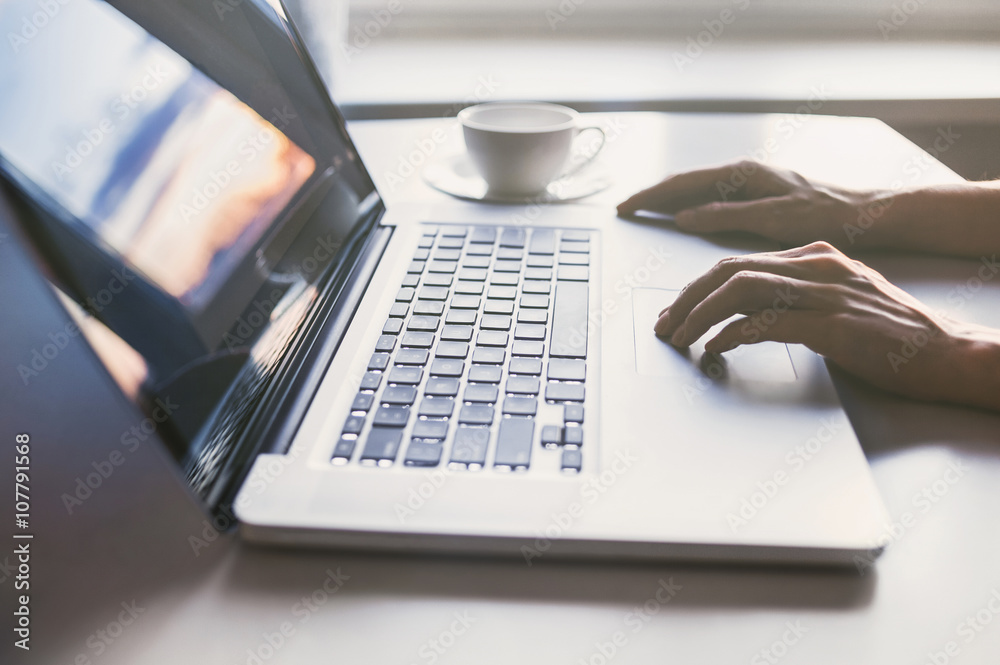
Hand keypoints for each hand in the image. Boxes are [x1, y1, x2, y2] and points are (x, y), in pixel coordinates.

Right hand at [617, 161, 876, 248]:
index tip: (626, 207)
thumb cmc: (823, 214)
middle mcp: (742, 173)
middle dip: (653, 196)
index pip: (682, 183)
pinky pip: (711, 195)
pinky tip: (684, 212)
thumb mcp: (770, 219)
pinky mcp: (757, 193)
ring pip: (697, 188)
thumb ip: (723, 215)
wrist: (863, 212)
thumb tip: (684, 217)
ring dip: (669, 199)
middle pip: (685, 182)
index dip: (650, 197)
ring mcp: (749, 181)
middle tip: (626, 209)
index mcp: (741, 174)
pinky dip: (689, 203)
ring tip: (645, 210)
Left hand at [654, 241, 999, 409]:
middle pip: (730, 271)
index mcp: (816, 256)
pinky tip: (716, 349)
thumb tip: (745, 315)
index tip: (676, 312)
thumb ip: (796, 296)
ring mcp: (826, 293)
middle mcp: (817, 266)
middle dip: (688, 299)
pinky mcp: (834, 325)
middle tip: (665, 326)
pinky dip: (733, 334)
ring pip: (741, 290)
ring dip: (701, 315)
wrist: (948, 350)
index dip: (698, 287)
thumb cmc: (892, 333)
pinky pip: (768, 322)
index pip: (739, 263)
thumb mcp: (839, 299)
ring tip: (681, 338)